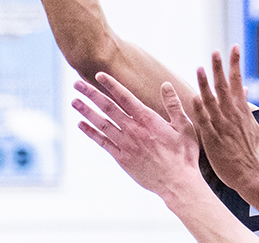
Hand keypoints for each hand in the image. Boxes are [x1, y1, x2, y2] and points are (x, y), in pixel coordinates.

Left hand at [73, 72, 203, 200]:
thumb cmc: (183, 154)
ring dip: (87, 111)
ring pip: (101, 123)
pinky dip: (91, 132)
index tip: (99, 75)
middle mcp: (133, 130)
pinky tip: (81, 124)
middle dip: (91, 94)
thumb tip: (165, 84)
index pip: (125, 97)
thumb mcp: (184, 126)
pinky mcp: (122, 158)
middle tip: (77, 84)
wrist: (177, 183)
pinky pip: (102, 143)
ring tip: (74, 101)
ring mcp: (125, 144)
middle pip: (108, 107)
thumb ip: (173, 104)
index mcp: (148, 120)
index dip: (111, 85)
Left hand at [191, 45, 258, 191]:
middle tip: (215, 52)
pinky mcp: (212, 138)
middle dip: (219, 68)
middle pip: (224, 87)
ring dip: (206, 85)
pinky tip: (195, 98)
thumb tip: (245, 88)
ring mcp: (222, 126)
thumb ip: (245, 105)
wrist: (250, 173)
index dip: (235, 64)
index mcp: (241, 110)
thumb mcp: (251, 124)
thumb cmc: (248, 150)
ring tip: (200, 69)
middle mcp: (232, 115)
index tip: (234, 47)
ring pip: (212, 101)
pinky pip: (205, 122)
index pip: (237, 81)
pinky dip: (201, 110)